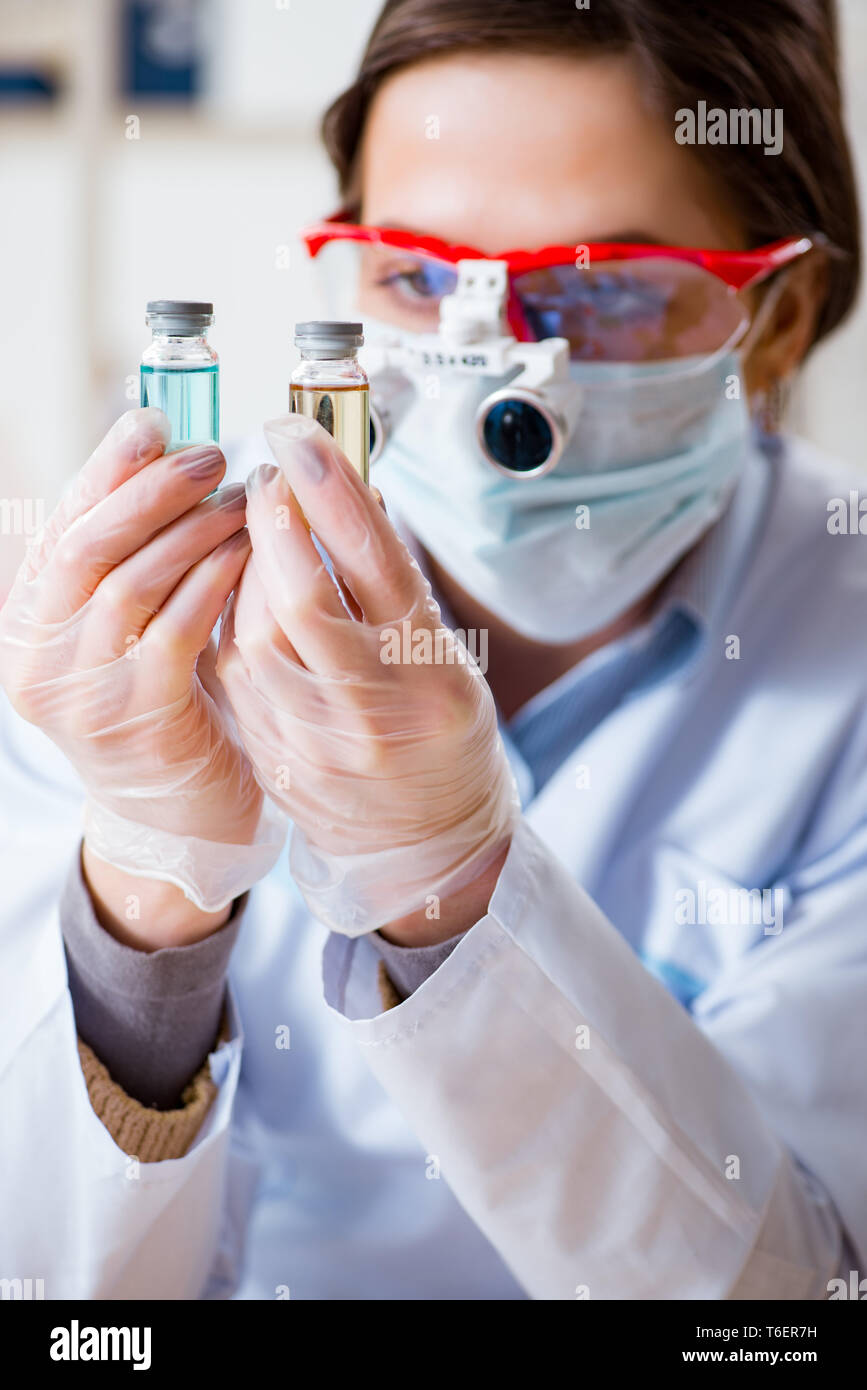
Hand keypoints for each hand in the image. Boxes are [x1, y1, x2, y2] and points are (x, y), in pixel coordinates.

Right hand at [0, 408, 284, 921]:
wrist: (176, 810)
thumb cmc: (162, 703)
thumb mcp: (126, 629)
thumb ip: (130, 560)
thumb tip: (161, 453)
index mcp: (28, 624)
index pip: (60, 529)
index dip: (104, 471)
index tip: (151, 422)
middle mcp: (39, 657)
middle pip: (86, 549)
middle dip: (149, 492)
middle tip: (208, 455)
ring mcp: (84, 694)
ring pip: (131, 585)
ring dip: (190, 532)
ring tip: (240, 499)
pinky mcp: (140, 718)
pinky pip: (176, 631)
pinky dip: (213, 582)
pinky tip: (248, 552)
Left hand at [216, 414, 518, 940]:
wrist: (426, 844)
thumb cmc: (445, 735)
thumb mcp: (448, 657)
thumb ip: (395, 588)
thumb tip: (346, 496)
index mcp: (429, 672)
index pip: (373, 562)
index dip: (330, 488)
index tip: (301, 435)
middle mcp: (370, 706)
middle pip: (298, 594)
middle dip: (271, 518)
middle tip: (267, 472)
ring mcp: (313, 736)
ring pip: (252, 629)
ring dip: (242, 561)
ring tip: (254, 525)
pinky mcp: (270, 751)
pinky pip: (232, 666)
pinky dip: (228, 611)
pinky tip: (236, 582)